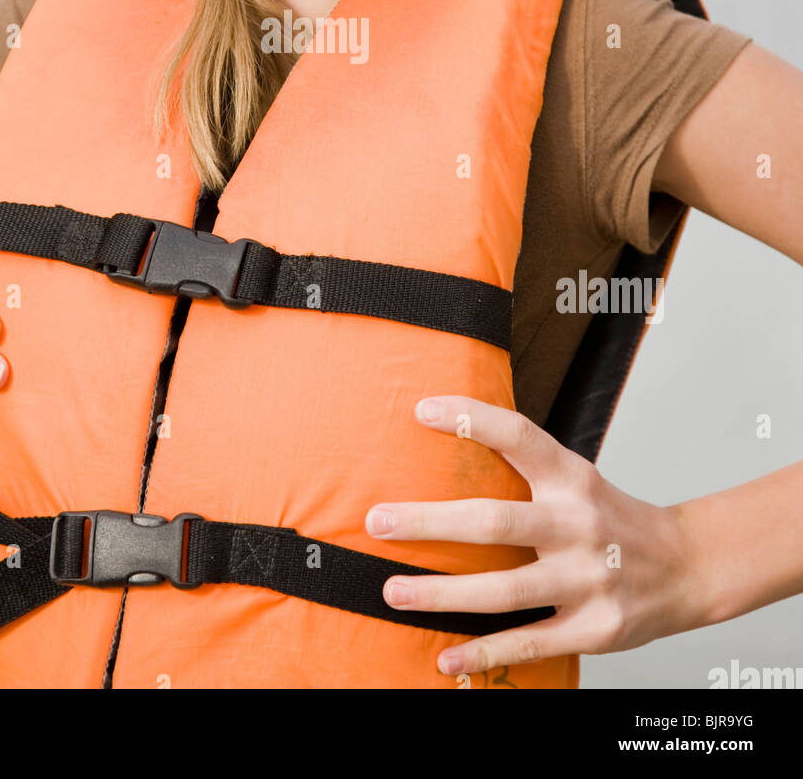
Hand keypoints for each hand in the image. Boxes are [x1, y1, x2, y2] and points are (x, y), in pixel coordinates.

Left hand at [364, 395, 701, 675]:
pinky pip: (528, 641)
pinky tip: (445, 655)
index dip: (470, 418)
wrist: (688, 567)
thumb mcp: (577, 478)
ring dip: (442, 594)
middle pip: (495, 520)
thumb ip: (525, 468)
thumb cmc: (613, 519)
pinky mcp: (593, 628)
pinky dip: (484, 652)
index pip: (519, 435)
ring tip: (393, 591)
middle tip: (378, 522)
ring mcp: (587, 579)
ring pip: (504, 590)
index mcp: (572, 478)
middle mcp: (579, 524)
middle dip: (429, 522)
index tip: (421, 410)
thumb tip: (447, 445)